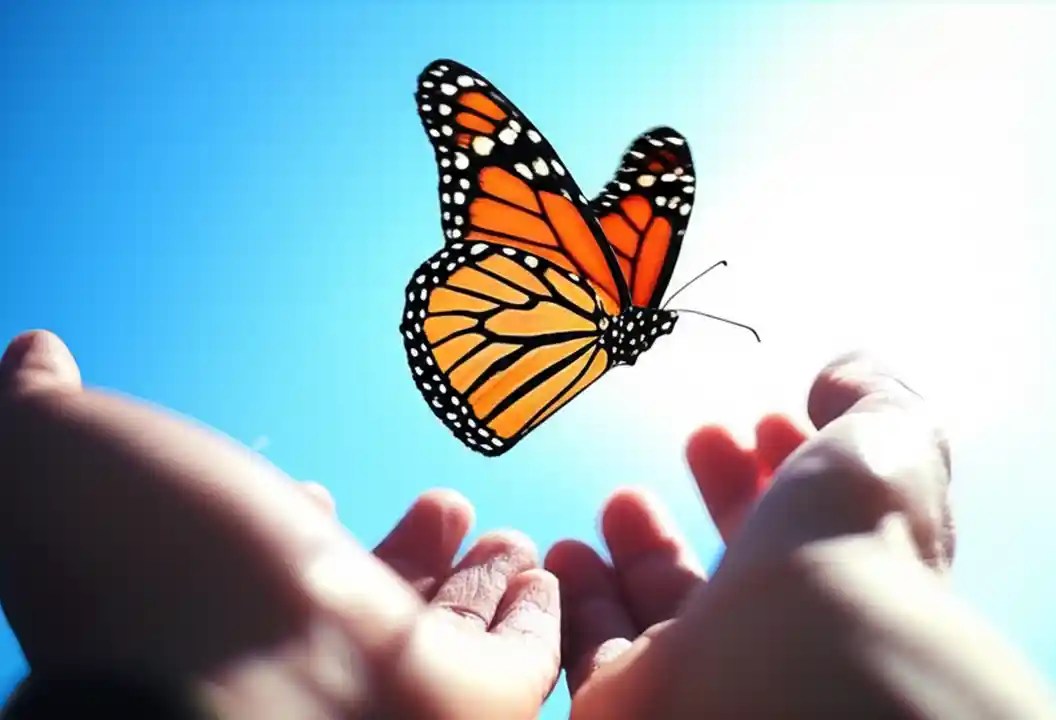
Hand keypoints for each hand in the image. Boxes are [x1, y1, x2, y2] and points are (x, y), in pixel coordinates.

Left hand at [0, 330, 559, 718]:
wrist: (229, 687)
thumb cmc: (136, 573)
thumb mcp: (57, 460)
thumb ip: (38, 409)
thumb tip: (34, 352)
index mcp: (209, 602)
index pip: (270, 570)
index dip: (297, 527)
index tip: (313, 490)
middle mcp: (294, 650)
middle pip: (372, 603)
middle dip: (415, 550)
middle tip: (447, 505)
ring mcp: (381, 682)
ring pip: (446, 630)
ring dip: (476, 578)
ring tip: (494, 532)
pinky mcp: (463, 699)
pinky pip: (518, 663)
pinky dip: (535, 620)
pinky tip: (542, 578)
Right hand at [548, 352, 1055, 718]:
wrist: (790, 665)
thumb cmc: (848, 549)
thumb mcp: (884, 442)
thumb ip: (873, 399)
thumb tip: (845, 370)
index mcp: (851, 573)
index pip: (821, 518)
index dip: (792, 464)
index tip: (763, 419)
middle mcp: (783, 631)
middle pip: (746, 560)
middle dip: (722, 491)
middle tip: (701, 439)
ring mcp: (709, 670)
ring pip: (666, 608)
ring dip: (640, 548)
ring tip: (623, 500)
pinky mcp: (634, 702)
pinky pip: (596, 650)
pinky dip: (579, 602)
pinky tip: (567, 553)